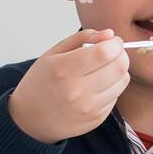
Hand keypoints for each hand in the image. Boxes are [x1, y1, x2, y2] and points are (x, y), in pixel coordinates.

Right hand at [8, 28, 129, 144]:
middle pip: (119, 66)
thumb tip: (110, 34)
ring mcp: (89, 108)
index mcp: (64, 70)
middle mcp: (78, 91)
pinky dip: (112, 88)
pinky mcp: (97, 119)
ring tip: (103, 69)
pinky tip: (97, 87)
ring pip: (122, 81)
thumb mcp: (53, 54)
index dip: (115, 43)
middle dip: (121, 54)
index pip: (105, 52)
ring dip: (119, 71)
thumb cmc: (41, 82)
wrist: (30, 119)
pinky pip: (116, 96)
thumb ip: (82, 38)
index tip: (113, 41)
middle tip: (112, 53)